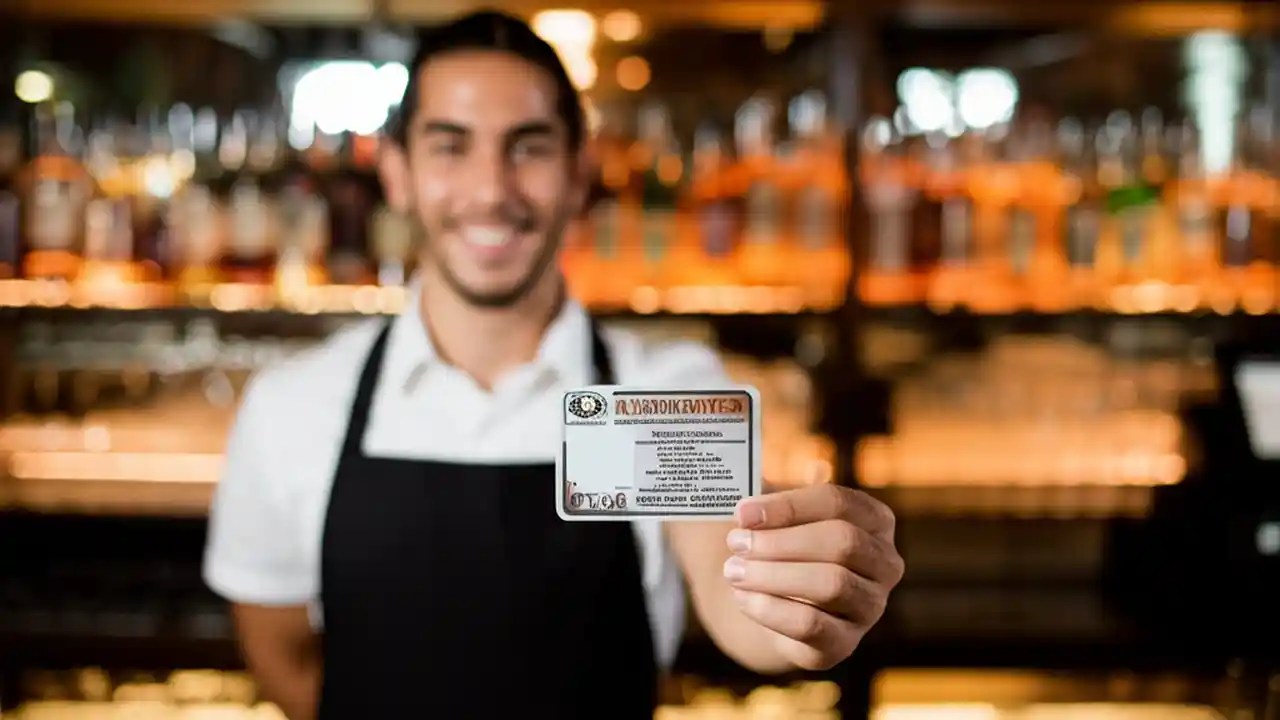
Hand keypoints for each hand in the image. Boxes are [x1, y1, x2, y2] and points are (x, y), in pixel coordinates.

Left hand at [723, 485, 903, 670]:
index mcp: (875, 520)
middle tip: (735, 542)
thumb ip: (767, 506)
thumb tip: (747, 508)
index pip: (839, 503)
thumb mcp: (776, 517)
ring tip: (733, 570)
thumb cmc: (780, 548)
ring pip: (832, 584)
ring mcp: (870, 606)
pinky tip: (742, 598)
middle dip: (781, 541)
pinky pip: (812, 625)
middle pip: (842, 542)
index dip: (788, 506)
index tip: (743, 512)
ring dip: (773, 574)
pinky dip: (770, 609)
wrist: (773, 603)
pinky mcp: (844, 643)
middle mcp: (884, 563)